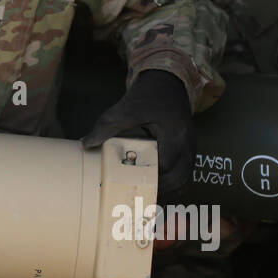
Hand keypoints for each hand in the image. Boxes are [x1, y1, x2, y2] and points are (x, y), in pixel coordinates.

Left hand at [82, 69, 194, 203]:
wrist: (168, 82)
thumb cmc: (149, 94)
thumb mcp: (126, 107)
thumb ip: (107, 126)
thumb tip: (86, 143)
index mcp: (175, 135)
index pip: (164, 167)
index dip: (147, 179)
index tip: (128, 185)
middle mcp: (187, 144)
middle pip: (178, 179)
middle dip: (157, 190)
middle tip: (134, 195)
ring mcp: (191, 148)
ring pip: (184, 179)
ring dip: (167, 189)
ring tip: (144, 194)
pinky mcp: (188, 149)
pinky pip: (185, 173)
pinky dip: (172, 182)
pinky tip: (154, 184)